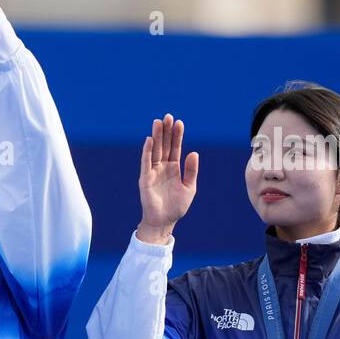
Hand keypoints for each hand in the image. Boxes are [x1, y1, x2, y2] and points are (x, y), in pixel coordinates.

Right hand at [136, 114, 198, 244]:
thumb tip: (194, 152)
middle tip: (168, 116)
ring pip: (155, 150)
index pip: (175, 148)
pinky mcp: (145, 179)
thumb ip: (191, 170)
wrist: (164, 222)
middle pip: (164, 145)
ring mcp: (153, 172)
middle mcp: (162, 167)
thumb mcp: (189, 187)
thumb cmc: (177, 207)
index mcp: (173, 168)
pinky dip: (147, 151)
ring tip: (158, 122)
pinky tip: (149, 140)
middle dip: (166, 131)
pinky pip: (146, 163)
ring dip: (156, 136)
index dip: (177, 135)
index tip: (179, 122)